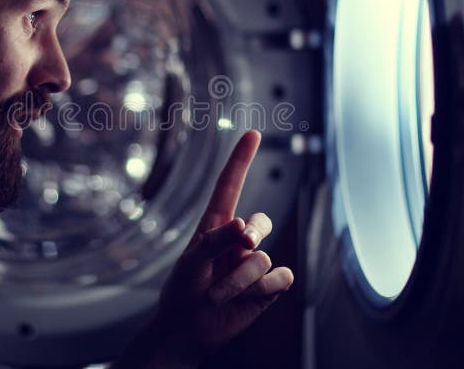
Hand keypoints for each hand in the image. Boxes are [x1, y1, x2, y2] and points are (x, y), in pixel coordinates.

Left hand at [122, 130, 293, 366]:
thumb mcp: (190, 263)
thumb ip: (215, 242)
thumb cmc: (183, 291)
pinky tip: (246, 299)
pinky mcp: (269, 285)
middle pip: (262, 221)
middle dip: (254, 234)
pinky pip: (281, 277)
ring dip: (240, 280)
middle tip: (241, 248)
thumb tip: (245, 227)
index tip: (253, 133)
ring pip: (264, 258)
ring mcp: (254, 263)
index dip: (241, 159)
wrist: (189, 331)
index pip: (231, 186)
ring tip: (217, 295)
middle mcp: (238, 240)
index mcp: (216, 226)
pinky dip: (263, 290)